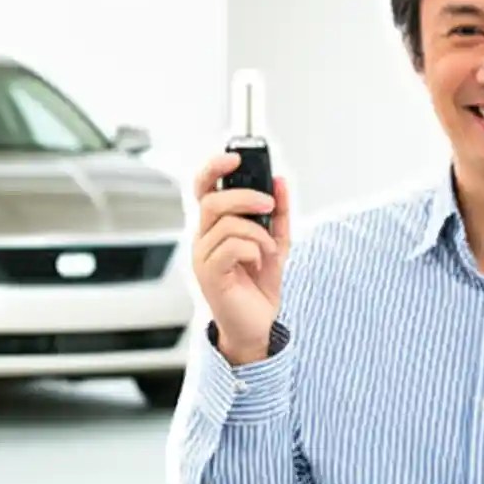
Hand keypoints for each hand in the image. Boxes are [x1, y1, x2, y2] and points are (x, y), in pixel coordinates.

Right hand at [191, 152, 290, 365]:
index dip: (214, 168)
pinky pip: (230, 246)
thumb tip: (280, 182)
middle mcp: (203, 238)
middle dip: (245, 196)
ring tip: (268, 248)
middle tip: (268, 204)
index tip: (235, 158)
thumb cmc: (259, 286)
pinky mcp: (209, 274)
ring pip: (225, 223)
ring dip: (257, 231)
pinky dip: (253, 249)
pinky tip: (259, 262)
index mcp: (214, 226)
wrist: (258, 326)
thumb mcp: (277, 243)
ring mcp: (202, 256)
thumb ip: (279, 213)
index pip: (203, 188)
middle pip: (213, 200)